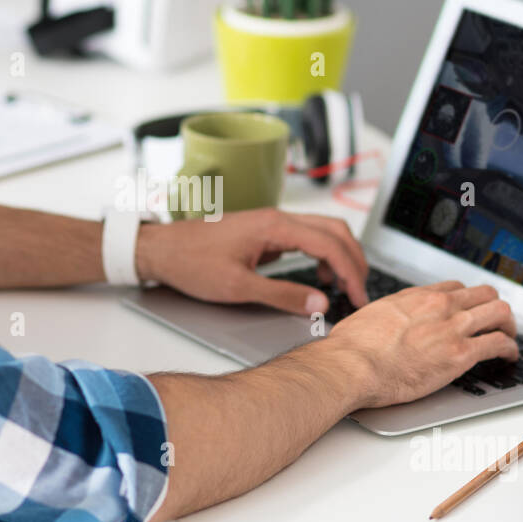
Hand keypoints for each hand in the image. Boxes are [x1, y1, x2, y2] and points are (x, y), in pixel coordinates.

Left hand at [135, 208, 368, 314]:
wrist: (162, 250)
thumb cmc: (192, 263)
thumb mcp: (238, 287)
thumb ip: (283, 295)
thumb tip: (320, 303)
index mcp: (274, 226)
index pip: (329, 244)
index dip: (350, 272)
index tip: (358, 296)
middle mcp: (277, 218)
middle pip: (335, 230)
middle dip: (354, 260)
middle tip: (360, 291)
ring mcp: (272, 223)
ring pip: (323, 231)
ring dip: (340, 255)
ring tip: (343, 286)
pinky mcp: (266, 232)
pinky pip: (306, 237)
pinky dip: (322, 254)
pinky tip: (318, 276)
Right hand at [325, 280, 517, 408]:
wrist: (352, 365)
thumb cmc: (352, 348)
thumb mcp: (369, 317)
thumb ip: (384, 317)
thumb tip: (377, 324)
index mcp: (416, 297)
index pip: (454, 288)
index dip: (467, 300)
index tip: (469, 311)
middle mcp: (439, 306)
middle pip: (484, 293)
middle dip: (494, 307)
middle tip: (496, 322)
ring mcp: (453, 328)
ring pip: (500, 312)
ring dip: (509, 325)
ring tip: (509, 337)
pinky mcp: (460, 354)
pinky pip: (499, 343)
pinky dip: (511, 349)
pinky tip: (510, 356)